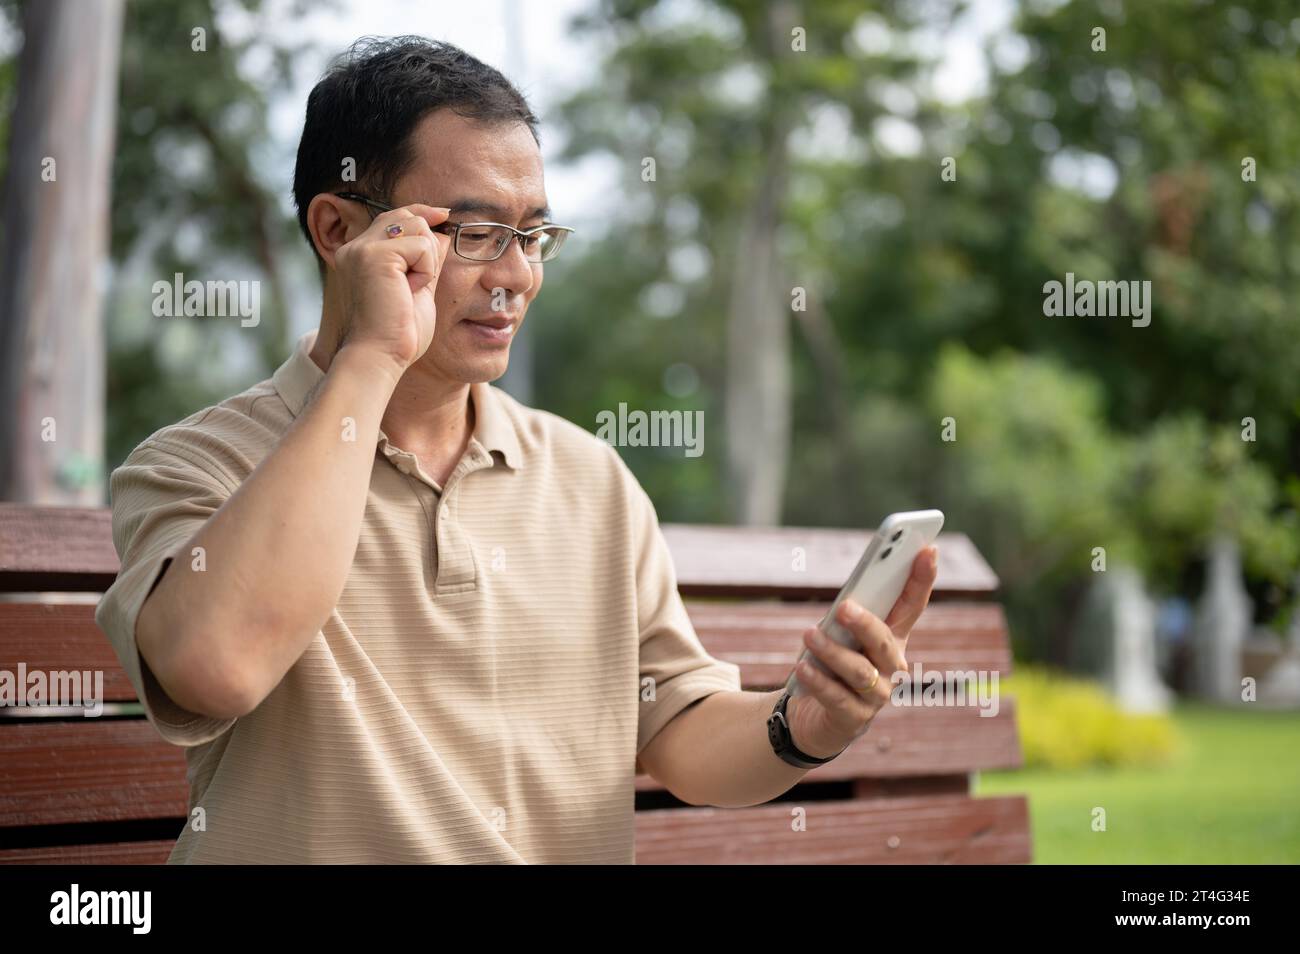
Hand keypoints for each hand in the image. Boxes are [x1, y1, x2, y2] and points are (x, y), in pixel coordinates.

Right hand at [332, 203, 451, 377]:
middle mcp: (355, 247)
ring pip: (417, 226)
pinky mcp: (375, 255)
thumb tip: (442, 232)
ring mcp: (362, 249)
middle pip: (408, 215)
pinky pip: (421, 246)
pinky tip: (411, 290)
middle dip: (428, 244)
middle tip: (421, 281)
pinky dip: (425, 270)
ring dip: (427, 260)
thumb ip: (425, 261)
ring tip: (412, 288)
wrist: (380, 355)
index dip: (421, 214)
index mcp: (359, 255)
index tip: (444, 215)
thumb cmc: (397, 334)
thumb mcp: (417, 289)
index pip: (394, 217)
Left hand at [785, 545, 939, 758]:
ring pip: (860, 671)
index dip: (922, 579)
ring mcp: (876, 696)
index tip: (928, 549)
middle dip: (866, 623)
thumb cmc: (831, 665)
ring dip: (832, 652)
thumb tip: (846, 602)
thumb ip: (848, 617)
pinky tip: (802, 668)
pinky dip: (819, 681)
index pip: (913, 605)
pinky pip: (836, 697)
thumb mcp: (840, 636)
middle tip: (844, 606)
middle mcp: (891, 668)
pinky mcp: (854, 719)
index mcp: (892, 639)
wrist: (816, 717)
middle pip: (884, 642)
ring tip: (809, 636)